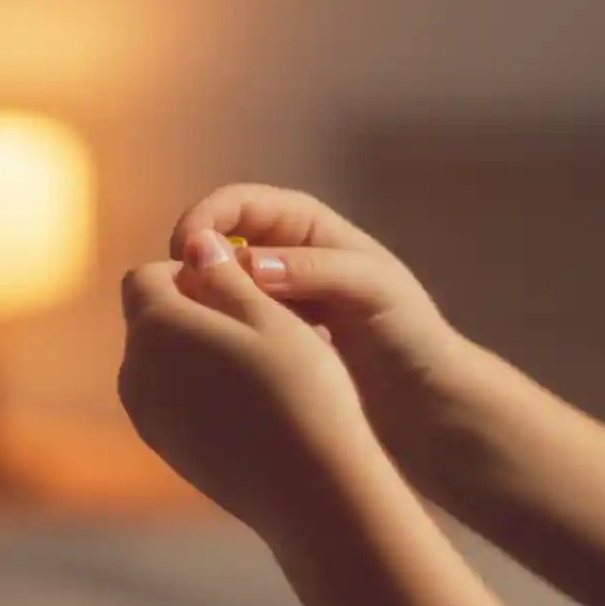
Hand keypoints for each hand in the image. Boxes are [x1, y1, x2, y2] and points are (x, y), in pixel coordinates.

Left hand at [118, 228, 373, 535]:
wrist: (310, 489)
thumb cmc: (300, 390)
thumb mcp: (269, 316)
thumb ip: (223, 275)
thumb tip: (196, 241)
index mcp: (155, 327)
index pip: (147, 275)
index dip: (189, 271)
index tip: (237, 285)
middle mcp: (134, 371)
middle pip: (148, 318)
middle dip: (187, 309)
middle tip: (253, 322)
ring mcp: (145, 416)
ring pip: (157, 360)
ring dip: (193, 350)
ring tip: (256, 364)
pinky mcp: (164, 448)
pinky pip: (169, 399)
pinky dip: (196, 389)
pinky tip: (248, 403)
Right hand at [171, 184, 465, 460]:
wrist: (425, 401)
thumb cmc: (407, 332)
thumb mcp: (370, 288)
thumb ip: (312, 270)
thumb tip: (246, 263)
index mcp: (303, 226)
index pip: (237, 204)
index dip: (205, 219)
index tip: (184, 252)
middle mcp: (278, 257)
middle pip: (215, 244)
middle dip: (192, 264)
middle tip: (180, 298)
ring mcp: (267, 302)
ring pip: (214, 289)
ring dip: (198, 303)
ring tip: (190, 330)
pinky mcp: (262, 343)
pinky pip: (225, 328)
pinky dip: (212, 335)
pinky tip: (207, 357)